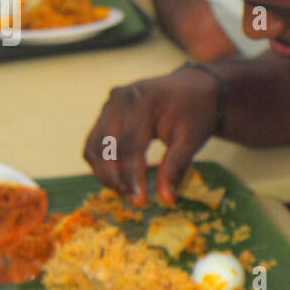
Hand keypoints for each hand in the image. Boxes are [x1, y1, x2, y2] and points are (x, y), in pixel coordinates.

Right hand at [82, 67, 220, 204]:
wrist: (194, 87)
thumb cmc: (196, 112)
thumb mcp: (191, 139)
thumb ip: (175, 167)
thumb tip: (166, 200)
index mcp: (142, 101)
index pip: (129, 146)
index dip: (132, 176)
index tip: (141, 201)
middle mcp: (119, 99)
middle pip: (107, 148)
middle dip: (118, 179)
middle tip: (134, 201)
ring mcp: (109, 104)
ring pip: (94, 147)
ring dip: (105, 174)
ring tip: (127, 193)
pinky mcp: (105, 112)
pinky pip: (94, 143)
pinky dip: (101, 163)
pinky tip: (118, 179)